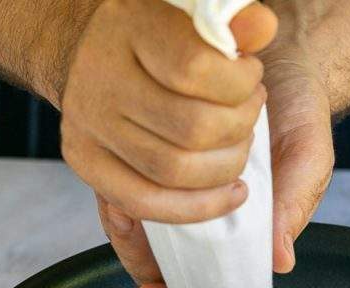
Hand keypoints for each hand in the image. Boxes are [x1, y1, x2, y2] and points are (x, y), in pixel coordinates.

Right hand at [62, 0, 276, 223]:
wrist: (87, 50)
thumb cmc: (150, 34)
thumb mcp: (189, 12)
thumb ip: (228, 20)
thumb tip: (261, 27)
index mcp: (127, 29)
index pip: (194, 68)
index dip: (239, 83)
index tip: (251, 77)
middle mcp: (101, 80)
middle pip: (192, 128)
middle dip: (239, 128)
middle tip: (249, 115)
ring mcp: (89, 127)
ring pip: (174, 171)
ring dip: (225, 168)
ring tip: (240, 148)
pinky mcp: (87, 164)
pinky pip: (146, 202)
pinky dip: (197, 207)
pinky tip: (229, 194)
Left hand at [99, 18, 333, 287]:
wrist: (280, 61)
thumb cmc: (298, 119)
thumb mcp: (305, 162)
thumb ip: (293, 210)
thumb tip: (280, 260)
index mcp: (239, 244)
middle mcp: (203, 228)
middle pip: (159, 271)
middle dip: (139, 266)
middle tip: (133, 240)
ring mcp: (177, 198)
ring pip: (137, 235)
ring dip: (123, 228)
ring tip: (122, 209)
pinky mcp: (156, 165)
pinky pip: (129, 189)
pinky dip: (120, 188)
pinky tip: (121, 176)